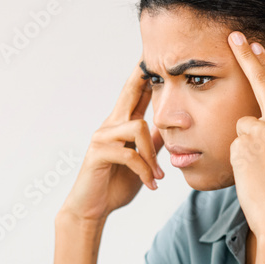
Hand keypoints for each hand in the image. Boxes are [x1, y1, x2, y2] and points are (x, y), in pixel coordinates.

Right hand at [59, 57, 164, 222]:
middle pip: (128, 92)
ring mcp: (102, 138)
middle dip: (141, 75)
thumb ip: (153, 143)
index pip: (134, 94)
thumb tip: (172, 129)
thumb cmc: (116, 184)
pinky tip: (151, 184)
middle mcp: (110, 126)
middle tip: (151, 57)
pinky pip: (129, 154)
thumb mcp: (142, 161)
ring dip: (153, 155)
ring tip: (158, 176)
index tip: (153, 55)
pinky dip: (145, 170)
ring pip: (138, 128)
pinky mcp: (98, 154)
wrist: (92, 208)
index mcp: (121, 125)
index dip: (144, 75)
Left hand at [227, 32, 264, 240]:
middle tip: (234, 38)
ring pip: (244, 128)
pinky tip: (253, 177)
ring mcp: (260, 132)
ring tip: (262, 173)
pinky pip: (235, 146)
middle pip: (262, 83)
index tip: (255, 47)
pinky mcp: (242, 145)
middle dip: (247, 57)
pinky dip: (241, 160)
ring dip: (248, 146)